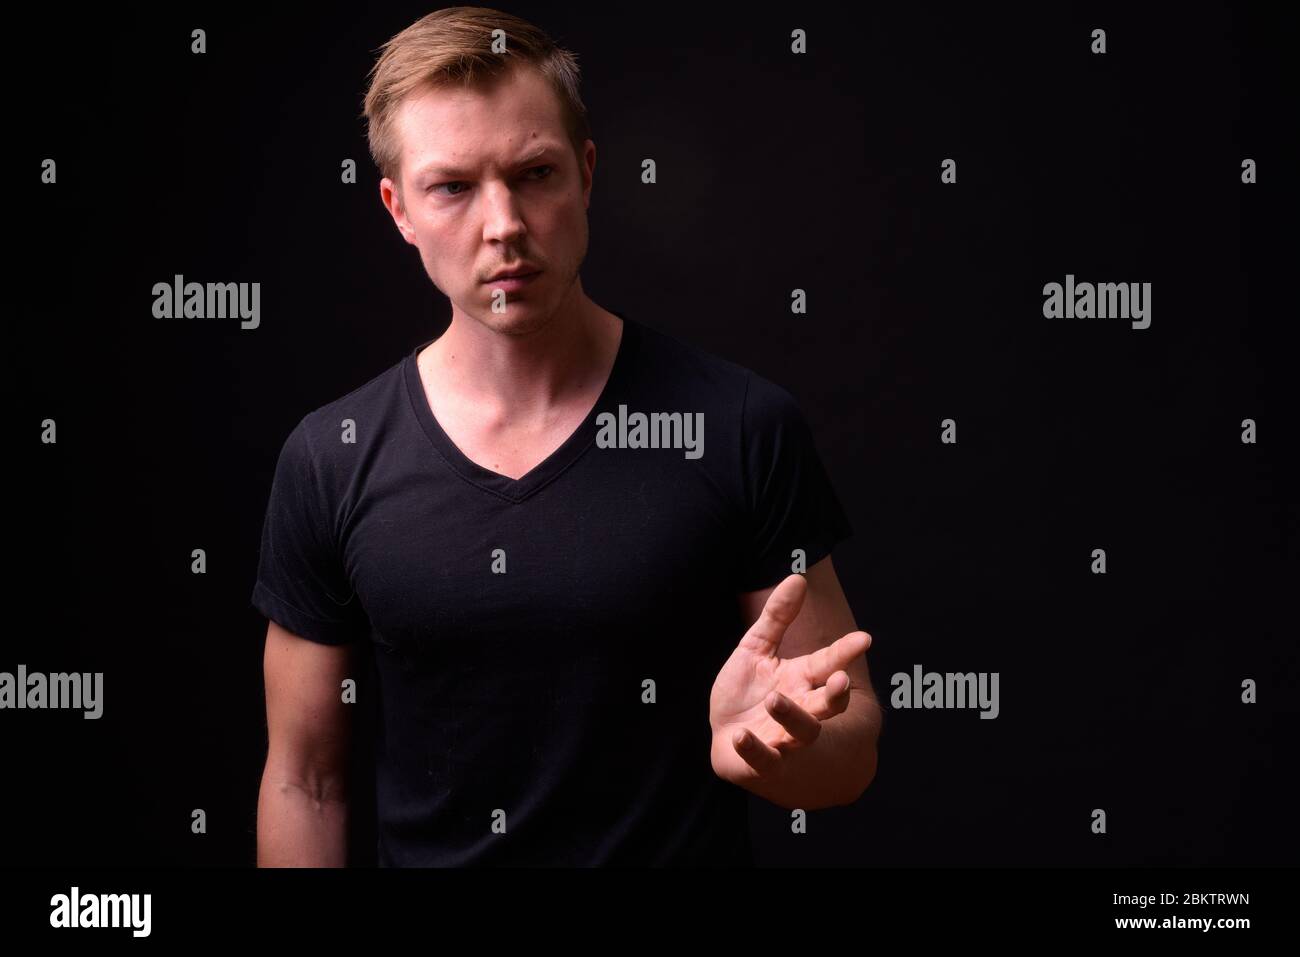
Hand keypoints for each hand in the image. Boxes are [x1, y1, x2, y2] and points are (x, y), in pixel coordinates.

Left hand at [709, 573, 871, 791]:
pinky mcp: (760, 761)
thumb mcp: (756, 648)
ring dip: (791, 716)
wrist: (726, 737)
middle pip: (827, 703)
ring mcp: (783, 737)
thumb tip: (798, 576)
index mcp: (802, 680)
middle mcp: (801, 710)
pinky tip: (741, 735)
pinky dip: (753, 748)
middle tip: (842, 681)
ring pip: (800, 731)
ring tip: (775, 699)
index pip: (829, 664)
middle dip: (836, 694)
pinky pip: (761, 758)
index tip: (864, 637)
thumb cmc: (748, 691)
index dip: (845, 652)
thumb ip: (777, 617)